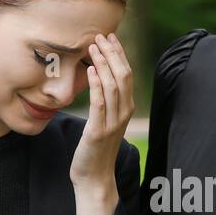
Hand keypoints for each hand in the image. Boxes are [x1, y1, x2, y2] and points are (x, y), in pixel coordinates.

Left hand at [70, 33, 134, 190]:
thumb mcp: (105, 122)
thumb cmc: (96, 149)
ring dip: (102, 63)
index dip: (119, 54)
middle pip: (123, 76)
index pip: (127, 74)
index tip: (109, 36)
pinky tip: (88, 69)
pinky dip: (95, 84)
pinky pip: (100, 103)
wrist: (95, 178)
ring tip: (93, 47)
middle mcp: (123, 114)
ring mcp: (112, 123)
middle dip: (112, 53)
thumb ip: (106, 102)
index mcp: (126, 109)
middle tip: (100, 36)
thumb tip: (98, 79)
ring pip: (113, 86)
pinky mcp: (98, 131)